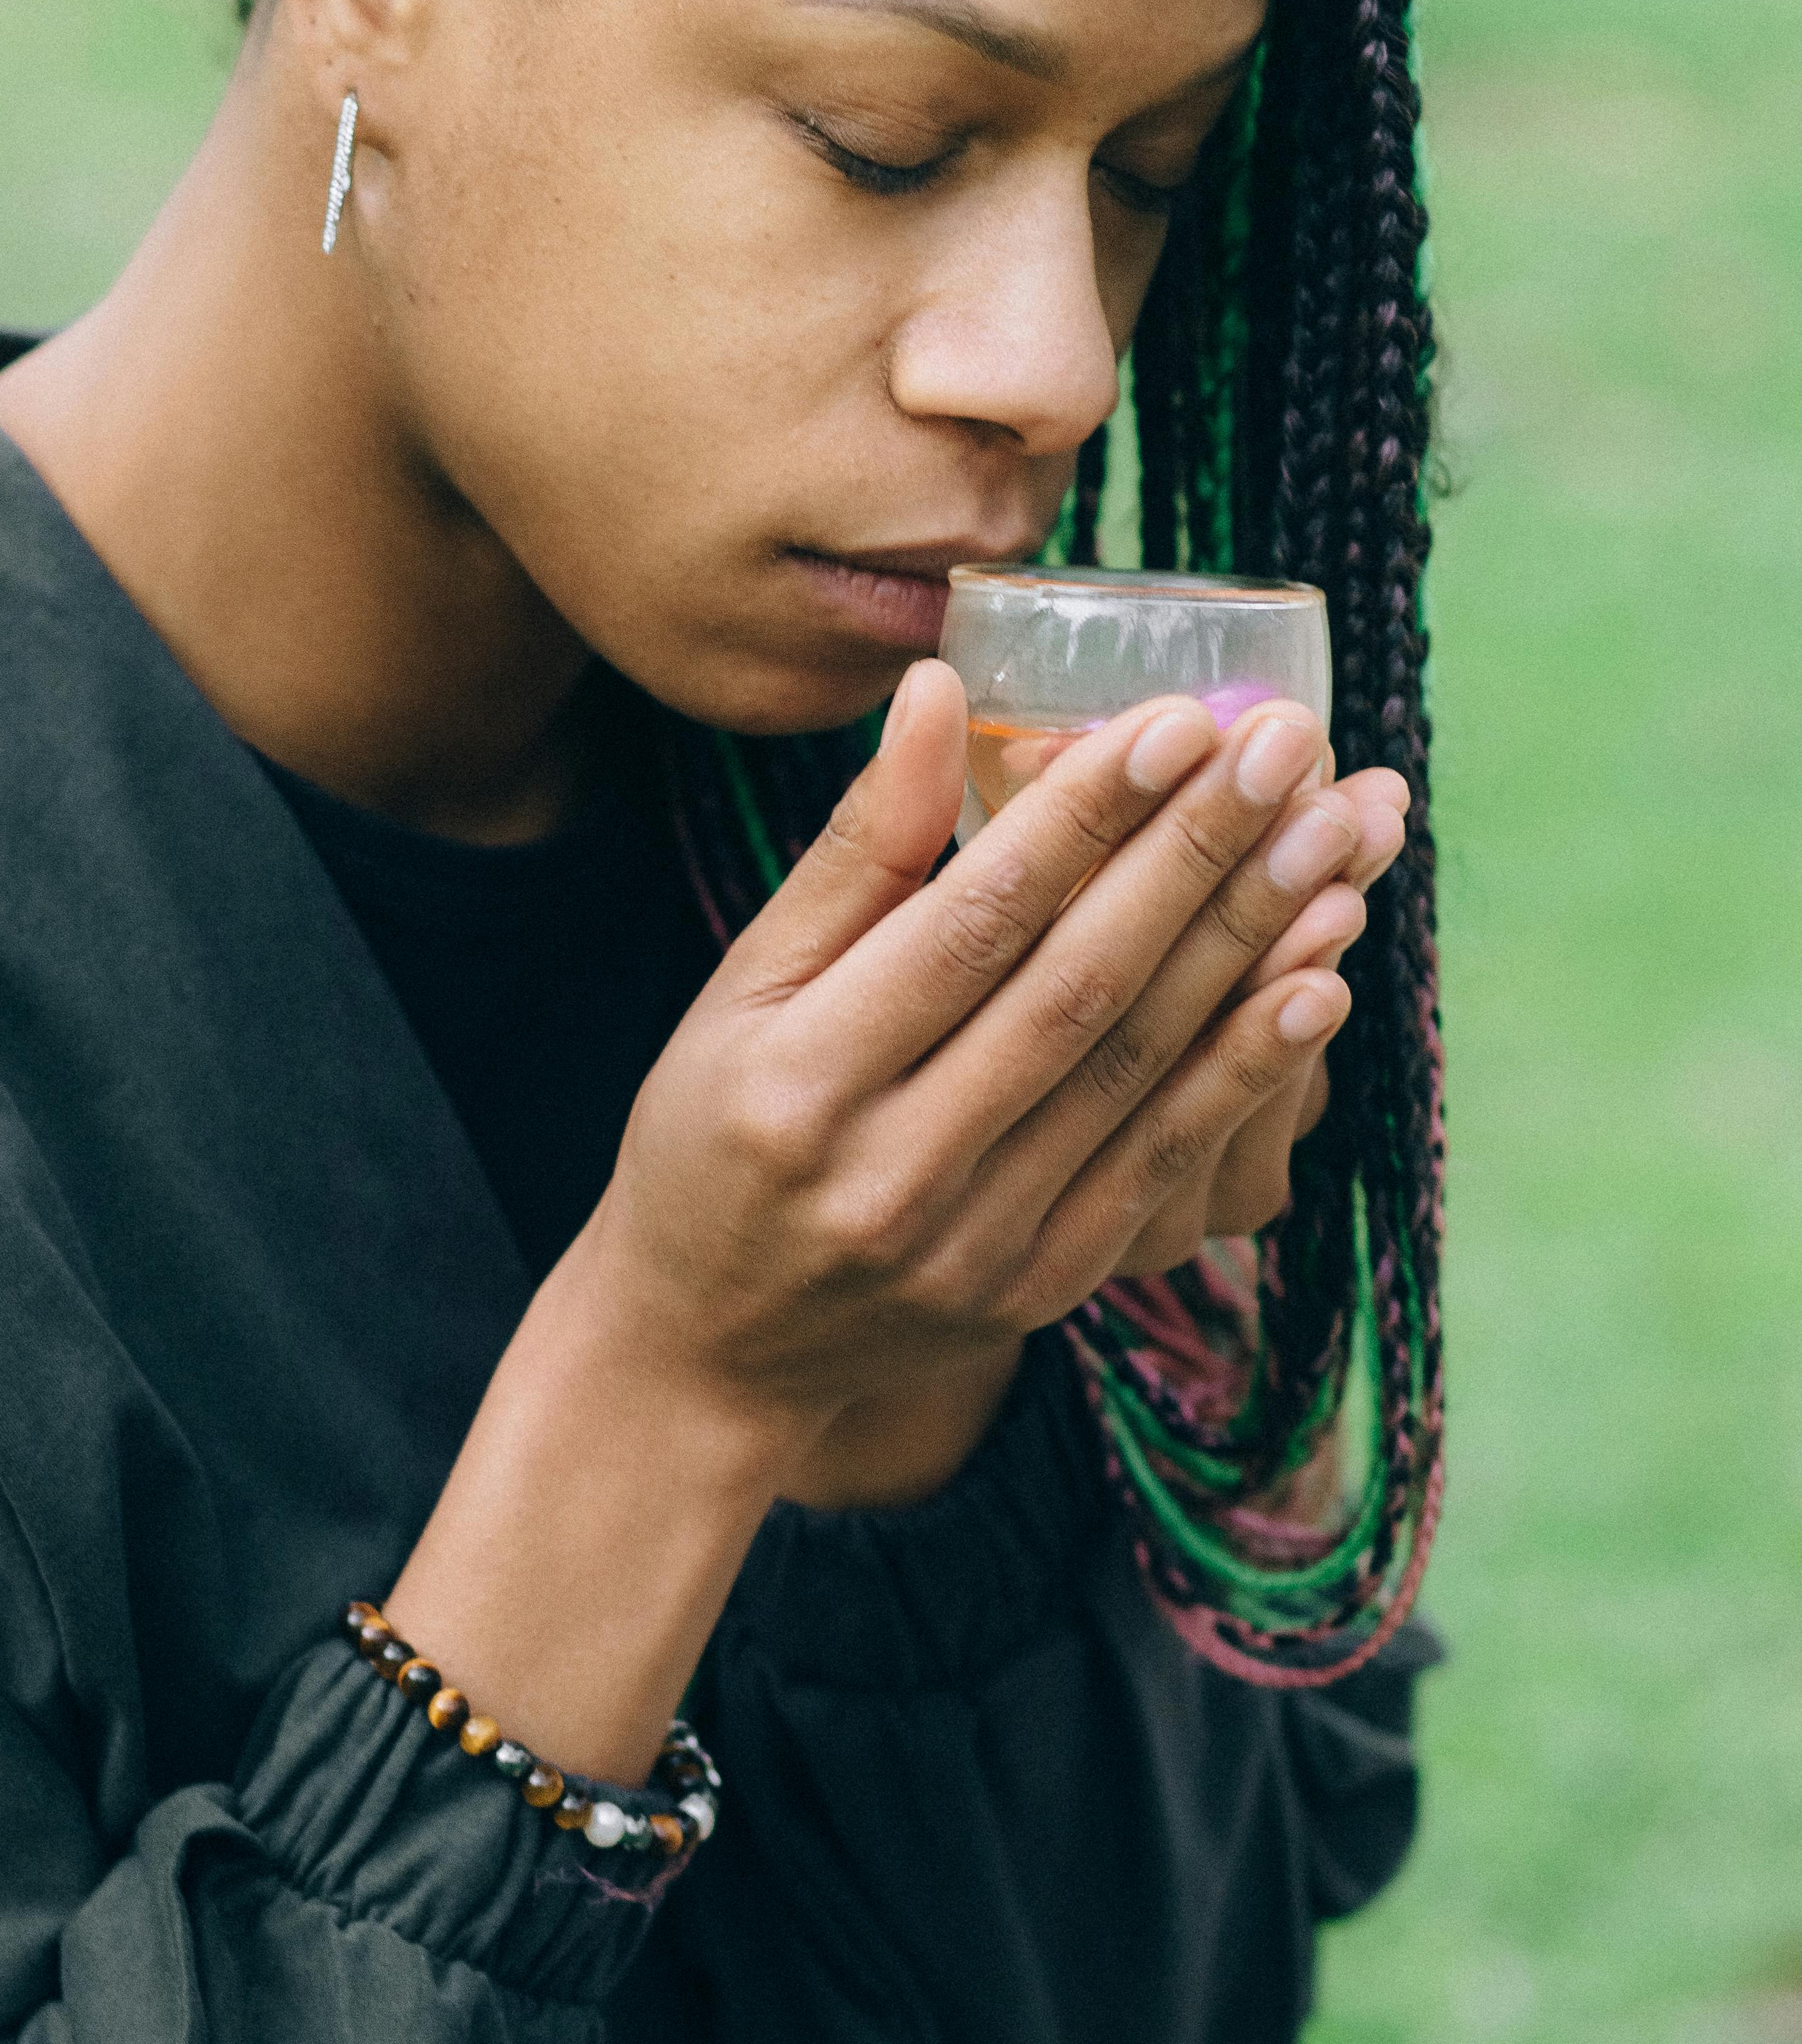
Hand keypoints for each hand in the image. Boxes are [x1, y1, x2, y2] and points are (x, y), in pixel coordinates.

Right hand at [582, 662, 1387, 1436]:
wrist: (709, 1354)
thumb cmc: (716, 1131)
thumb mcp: (743, 987)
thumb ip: (856, 849)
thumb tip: (939, 689)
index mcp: (803, 1074)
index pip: (972, 923)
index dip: (1084, 817)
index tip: (1181, 718)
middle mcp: (892, 1169)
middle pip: (1077, 990)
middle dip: (1198, 856)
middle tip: (1291, 748)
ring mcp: (976, 1245)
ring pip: (1138, 1072)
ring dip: (1250, 950)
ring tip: (1334, 842)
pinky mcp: (1042, 1291)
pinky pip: (1163, 1167)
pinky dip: (1248, 1073)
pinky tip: (1322, 985)